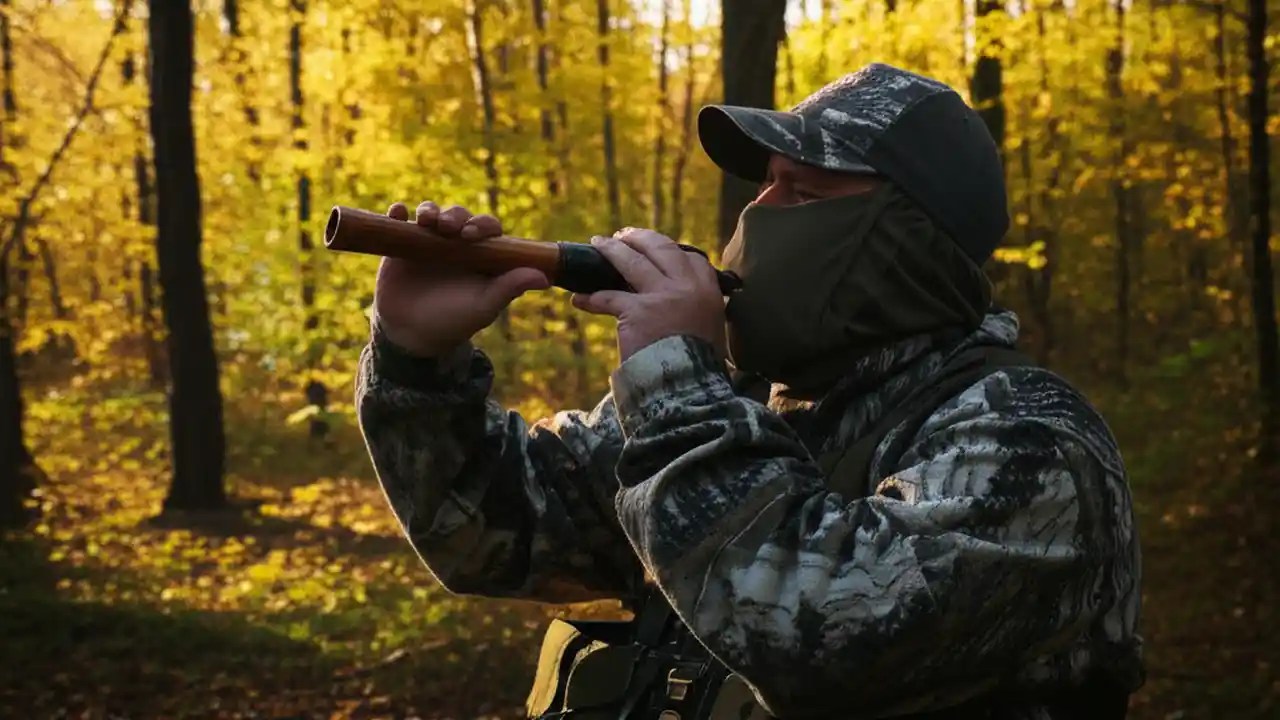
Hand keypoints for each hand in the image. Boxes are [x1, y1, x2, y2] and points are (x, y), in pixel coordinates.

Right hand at [374, 201, 549, 356]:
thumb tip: (544, 277)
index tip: (473, 234)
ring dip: (430, 210)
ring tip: (426, 221)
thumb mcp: (484, 306)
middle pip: (459, 215)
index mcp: (481, 253)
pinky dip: (398, 214)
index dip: (482, 225)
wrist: (412, 335)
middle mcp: (455, 242)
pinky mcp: (401, 243)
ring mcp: (428, 241)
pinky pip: (399, 222)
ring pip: (431, 214)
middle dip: (456, 216)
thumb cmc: (454, 321)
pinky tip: (398, 212)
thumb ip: (510, 288)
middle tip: (449, 228)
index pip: (487, 228)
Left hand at [571, 228, 725, 361]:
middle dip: (638, 237)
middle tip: (622, 235)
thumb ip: (698, 309)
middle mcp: (687, 287)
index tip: (654, 247)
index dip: (669, 249)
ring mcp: (661, 296)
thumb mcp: (709, 329)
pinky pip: (608, 297)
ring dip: (611, 249)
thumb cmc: (698, 365)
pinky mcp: (636, 312)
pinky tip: (579, 299)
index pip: (690, 258)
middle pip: (659, 248)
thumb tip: (682, 304)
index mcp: (708, 290)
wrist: (687, 386)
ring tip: (597, 243)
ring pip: (631, 261)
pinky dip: (590, 298)